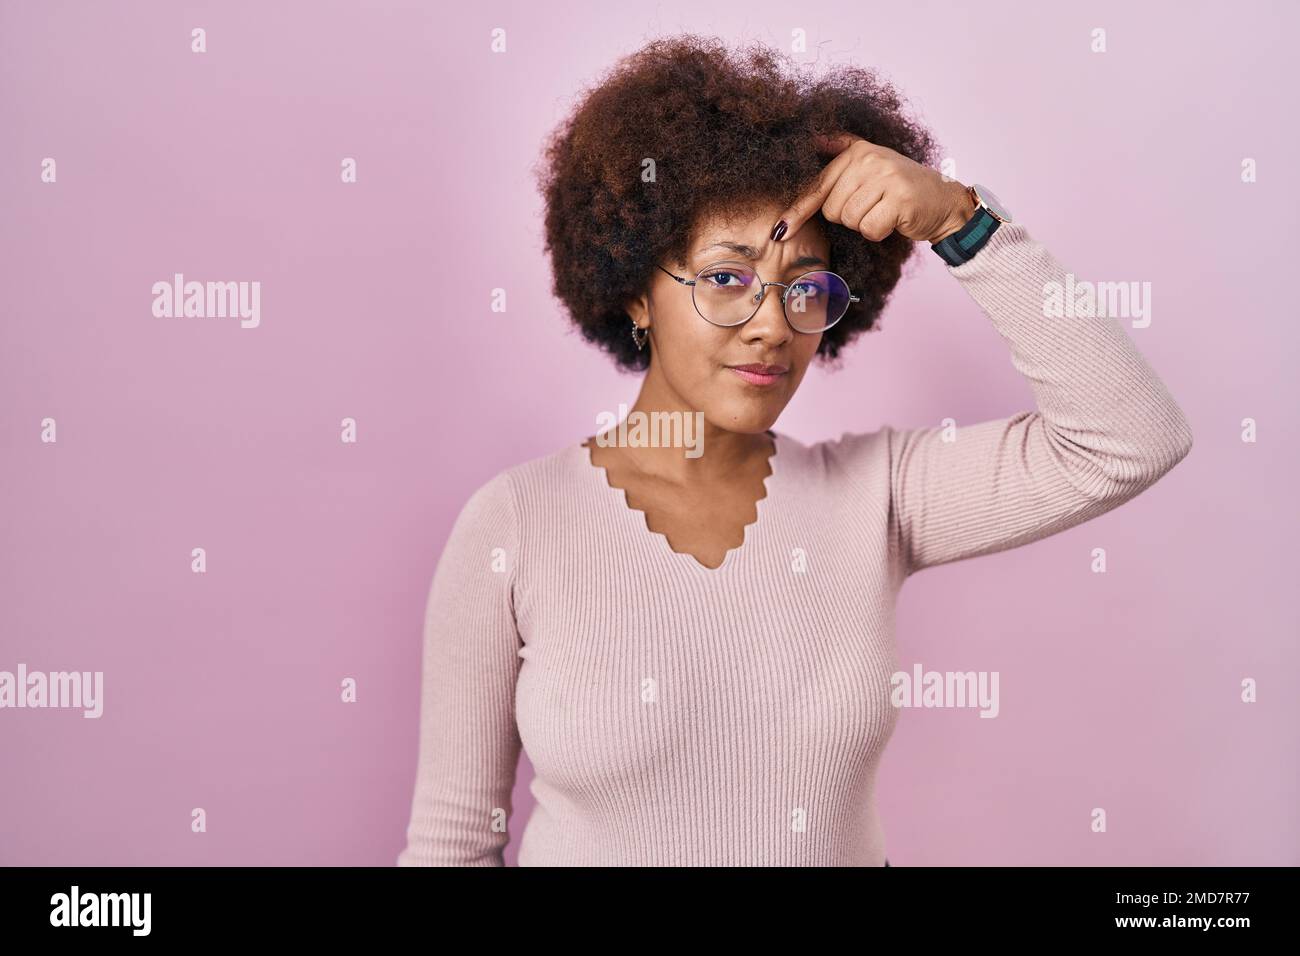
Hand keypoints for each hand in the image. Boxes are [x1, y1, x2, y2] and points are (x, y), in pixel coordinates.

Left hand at [771, 132, 976, 244]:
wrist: (943, 201)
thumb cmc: (900, 188)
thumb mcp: (871, 164)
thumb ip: (842, 150)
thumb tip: (812, 139)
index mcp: (857, 151)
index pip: (818, 185)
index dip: (798, 211)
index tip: (781, 230)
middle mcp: (869, 159)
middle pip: (832, 209)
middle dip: (848, 217)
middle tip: (872, 206)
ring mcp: (886, 177)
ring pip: (849, 220)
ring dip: (865, 224)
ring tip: (883, 210)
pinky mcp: (899, 198)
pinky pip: (868, 229)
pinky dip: (879, 232)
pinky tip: (893, 220)